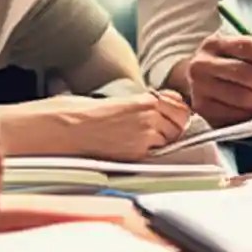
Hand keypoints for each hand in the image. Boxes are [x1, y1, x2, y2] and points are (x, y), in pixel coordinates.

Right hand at [70, 92, 193, 160]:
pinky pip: (155, 152)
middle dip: (173, 128)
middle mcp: (150, 115)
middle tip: (158, 131)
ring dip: (161, 140)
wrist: (70, 127)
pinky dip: (149, 150)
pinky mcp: (137, 151)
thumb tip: (167, 109)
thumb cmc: (90, 112)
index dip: (178, 114)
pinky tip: (134, 146)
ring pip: (170, 139)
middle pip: (180, 125)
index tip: (172, 118)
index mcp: (146, 100)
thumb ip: (146, 105)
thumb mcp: (123, 101)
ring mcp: (145, 134)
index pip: (181, 107)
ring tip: (141, 139)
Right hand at [183, 35, 251, 126]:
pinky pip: (231, 115)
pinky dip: (250, 116)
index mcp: (216, 43)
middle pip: (242, 71)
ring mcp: (199, 87)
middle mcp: (203, 63)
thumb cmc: (228, 65)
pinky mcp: (201, 109)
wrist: (198, 81)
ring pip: (238, 96)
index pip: (247, 46)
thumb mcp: (245, 52)